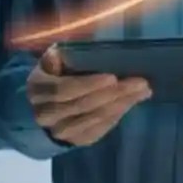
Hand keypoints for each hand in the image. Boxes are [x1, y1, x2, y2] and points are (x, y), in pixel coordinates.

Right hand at [27, 45, 151, 146]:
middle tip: (139, 82)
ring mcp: (60, 131)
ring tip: (143, 91)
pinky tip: (131, 102)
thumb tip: (86, 41)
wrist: (40, 109)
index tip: (112, 77)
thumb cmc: (52, 76)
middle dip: (114, 94)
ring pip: (93, 120)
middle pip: (83, 106)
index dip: (88, 85)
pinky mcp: (75, 141)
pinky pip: (98, 130)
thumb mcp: (52, 61)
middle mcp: (46, 114)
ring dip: (121, 105)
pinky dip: (116, 116)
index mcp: (39, 89)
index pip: (63, 90)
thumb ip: (63, 53)